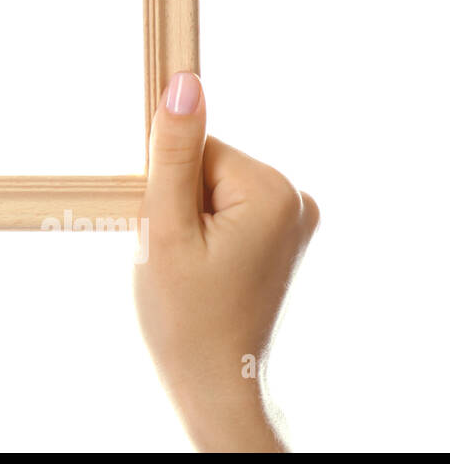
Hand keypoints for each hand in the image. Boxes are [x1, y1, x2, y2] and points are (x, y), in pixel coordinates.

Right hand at [134, 72, 318, 450]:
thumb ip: (174, 151)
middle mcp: (297, 198)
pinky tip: (206, 269)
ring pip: (212, 185)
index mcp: (273, 191)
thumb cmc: (185, 315)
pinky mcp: (283, 233)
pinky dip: (204, 230)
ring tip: (192, 268)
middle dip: (178, 202)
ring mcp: (295, 218)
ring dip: (188, 217)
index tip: (171, 235)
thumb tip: (185, 81)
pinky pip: (227, 205)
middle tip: (179, 257)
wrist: (213, 382)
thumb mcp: (166, 226)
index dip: (166, 186)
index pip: (196, 146)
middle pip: (207, 163)